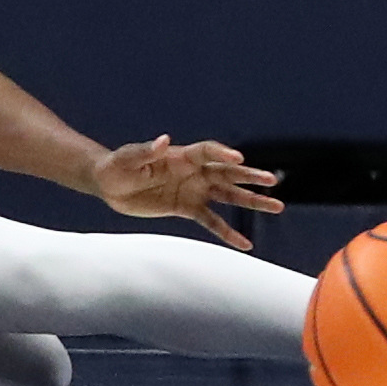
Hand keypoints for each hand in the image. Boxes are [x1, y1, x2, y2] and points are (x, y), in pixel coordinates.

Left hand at [92, 136, 282, 249]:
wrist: (109, 185)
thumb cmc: (117, 165)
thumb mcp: (128, 157)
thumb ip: (145, 151)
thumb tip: (163, 141)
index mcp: (181, 156)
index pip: (207, 152)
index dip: (222, 153)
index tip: (238, 158)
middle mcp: (193, 172)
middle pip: (226, 173)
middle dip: (249, 177)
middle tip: (272, 181)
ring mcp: (193, 191)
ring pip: (228, 196)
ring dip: (251, 201)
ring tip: (277, 206)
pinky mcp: (187, 208)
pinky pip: (212, 222)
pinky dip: (228, 233)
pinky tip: (246, 244)